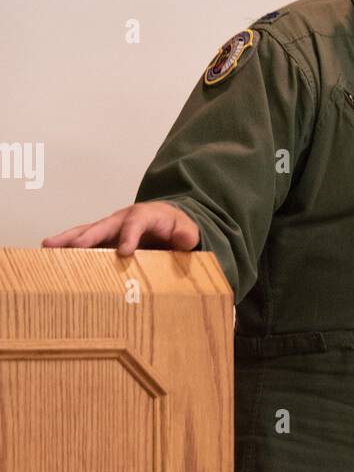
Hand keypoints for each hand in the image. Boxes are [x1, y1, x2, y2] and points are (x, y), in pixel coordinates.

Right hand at [42, 202, 200, 255]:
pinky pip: (84, 243)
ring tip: (48, 246)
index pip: (136, 223)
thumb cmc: (176, 228)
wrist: (169, 224)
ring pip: (86, 232)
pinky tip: (51, 256)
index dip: (129, 235)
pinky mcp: (103, 240)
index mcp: (144, 215)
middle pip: (102, 225)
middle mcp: (122, 219)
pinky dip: (68, 248)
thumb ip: (187, 235)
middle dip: (87, 236)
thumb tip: (184, 240)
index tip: (125, 252)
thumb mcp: (187, 230)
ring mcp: (110, 229)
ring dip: (68, 240)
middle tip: (72, 246)